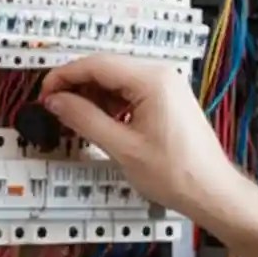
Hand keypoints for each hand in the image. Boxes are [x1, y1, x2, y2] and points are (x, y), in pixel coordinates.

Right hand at [38, 54, 244, 217]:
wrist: (211, 192)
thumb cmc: (179, 174)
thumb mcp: (122, 147)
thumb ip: (85, 120)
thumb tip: (58, 102)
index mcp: (153, 81)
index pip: (96, 64)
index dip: (64, 77)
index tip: (46, 92)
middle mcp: (162, 77)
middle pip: (105, 69)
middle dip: (77, 87)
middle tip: (55, 107)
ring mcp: (167, 88)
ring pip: (116, 82)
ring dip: (93, 98)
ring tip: (75, 120)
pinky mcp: (167, 102)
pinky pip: (130, 93)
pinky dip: (111, 106)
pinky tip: (100, 124)